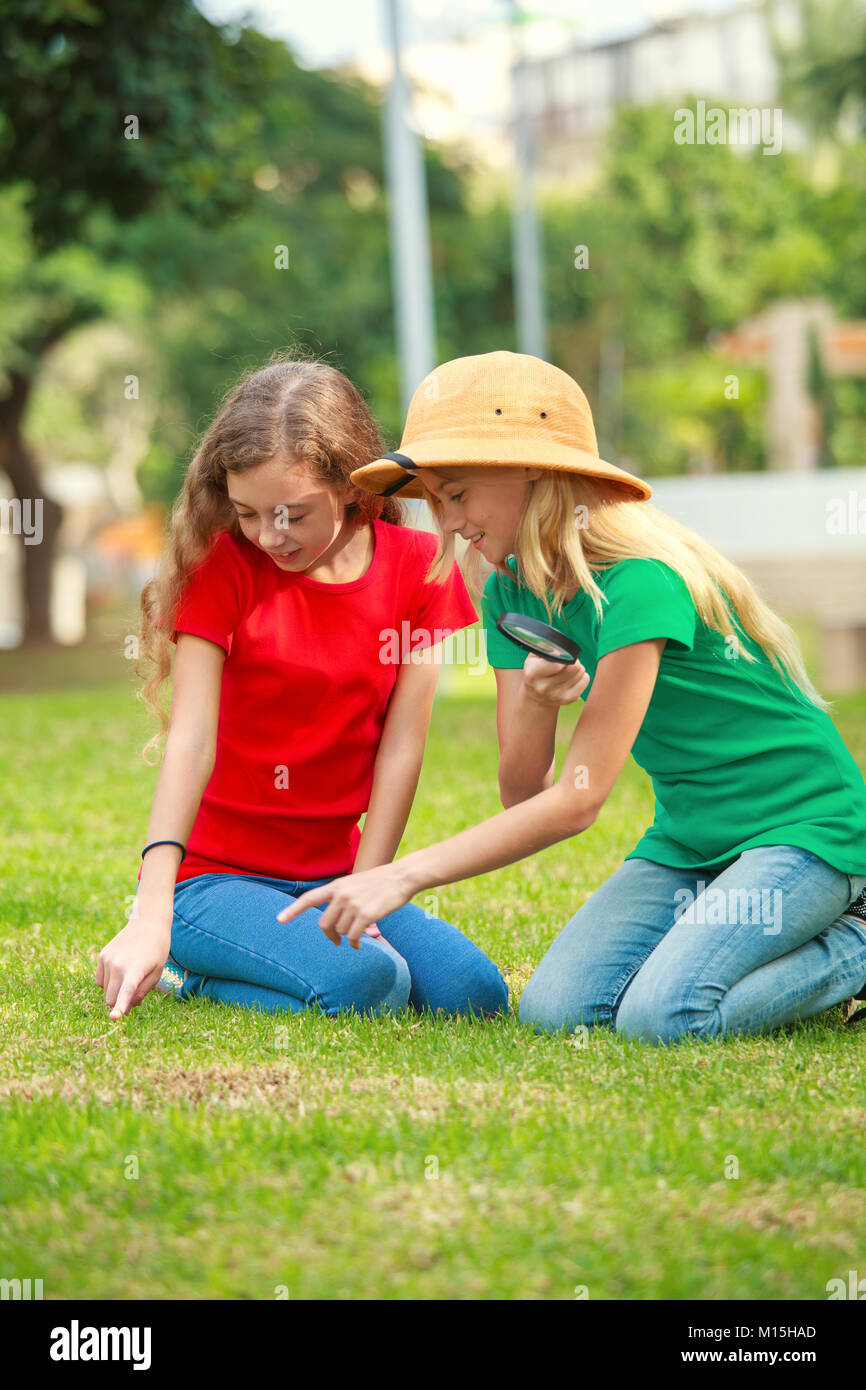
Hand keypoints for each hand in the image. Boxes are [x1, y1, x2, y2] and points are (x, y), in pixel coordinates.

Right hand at [96, 911, 171, 1018]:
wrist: (148, 923)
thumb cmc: (157, 949)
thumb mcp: (157, 972)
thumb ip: (142, 990)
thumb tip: (127, 1005)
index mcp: (134, 970)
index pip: (125, 994)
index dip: (119, 1009)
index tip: (114, 1019)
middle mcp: (117, 965)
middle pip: (111, 998)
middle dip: (120, 1003)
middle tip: (136, 996)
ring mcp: (107, 960)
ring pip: (105, 990)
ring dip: (116, 991)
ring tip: (132, 977)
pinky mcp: (102, 956)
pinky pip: (100, 980)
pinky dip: (108, 982)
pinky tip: (121, 971)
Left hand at [276, 863, 411, 948]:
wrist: (401, 877)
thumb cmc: (380, 882)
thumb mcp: (355, 884)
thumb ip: (342, 898)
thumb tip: (335, 923)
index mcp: (337, 886)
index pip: (309, 898)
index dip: (293, 910)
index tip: (279, 920)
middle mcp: (342, 895)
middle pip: (324, 924)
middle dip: (330, 935)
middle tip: (336, 941)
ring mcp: (354, 905)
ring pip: (341, 931)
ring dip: (348, 936)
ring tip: (358, 933)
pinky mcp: (366, 915)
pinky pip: (353, 936)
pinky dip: (355, 943)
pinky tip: (360, 945)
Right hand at [521, 652, 589, 707]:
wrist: (536, 697)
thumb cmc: (536, 670)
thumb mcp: (533, 658)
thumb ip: (544, 648)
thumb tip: (559, 644)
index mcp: (533, 674)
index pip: (557, 664)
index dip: (563, 656)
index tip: (561, 655)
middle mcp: (544, 688)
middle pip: (573, 667)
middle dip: (573, 659)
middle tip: (568, 659)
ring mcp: (557, 696)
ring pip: (580, 672)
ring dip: (578, 667)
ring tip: (569, 668)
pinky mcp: (569, 699)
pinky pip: (585, 680)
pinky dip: (582, 675)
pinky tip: (573, 677)